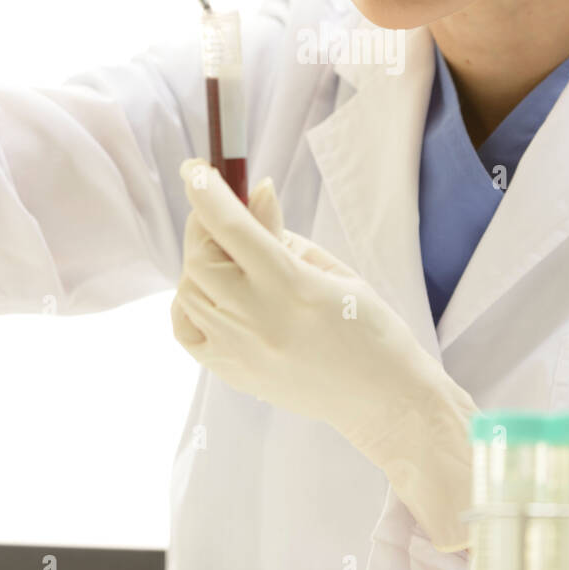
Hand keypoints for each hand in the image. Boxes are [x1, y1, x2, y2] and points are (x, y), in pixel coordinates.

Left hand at [172, 159, 475, 550]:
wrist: (382, 400)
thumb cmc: (369, 327)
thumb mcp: (333, 269)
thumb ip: (283, 233)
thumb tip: (252, 193)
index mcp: (292, 287)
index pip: (233, 228)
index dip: (208, 193)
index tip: (195, 169)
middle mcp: (258, 320)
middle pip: (201, 259)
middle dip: (204, 227)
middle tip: (224, 214)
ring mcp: (239, 351)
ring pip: (189, 290)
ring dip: (201, 262)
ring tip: (233, 257)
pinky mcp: (231, 373)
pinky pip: (186, 328)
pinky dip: (191, 301)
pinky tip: (217, 293)